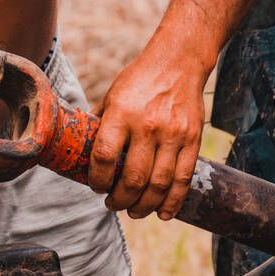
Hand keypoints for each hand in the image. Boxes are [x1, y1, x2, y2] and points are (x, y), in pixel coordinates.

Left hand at [88, 50, 205, 220]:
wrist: (178, 62)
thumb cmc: (137, 81)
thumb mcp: (110, 97)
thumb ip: (99, 126)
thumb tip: (81, 153)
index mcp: (121, 115)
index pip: (104, 157)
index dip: (97, 180)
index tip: (96, 187)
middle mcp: (148, 126)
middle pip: (133, 178)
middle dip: (119, 200)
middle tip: (112, 204)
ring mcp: (173, 134)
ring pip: (158, 184)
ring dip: (143, 205)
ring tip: (133, 212)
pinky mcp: (193, 139)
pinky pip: (183, 178)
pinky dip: (173, 201)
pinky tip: (162, 213)